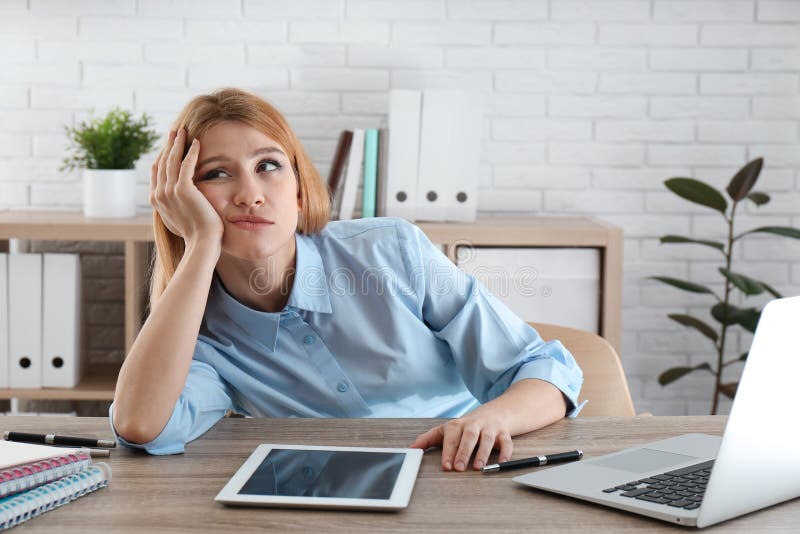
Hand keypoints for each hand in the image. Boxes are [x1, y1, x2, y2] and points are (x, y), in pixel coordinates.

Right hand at [150, 128, 223, 247]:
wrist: (202, 242)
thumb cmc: (195, 234)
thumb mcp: (178, 220)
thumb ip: (173, 207)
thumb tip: (175, 201)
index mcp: (156, 200)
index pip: (157, 171)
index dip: (163, 156)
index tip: (170, 145)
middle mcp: (159, 193)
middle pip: (162, 162)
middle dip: (168, 145)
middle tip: (174, 132)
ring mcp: (169, 191)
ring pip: (172, 160)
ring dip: (177, 143)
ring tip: (183, 131)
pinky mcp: (183, 189)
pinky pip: (186, 164)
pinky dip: (191, 151)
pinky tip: (196, 142)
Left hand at [409, 407, 512, 471]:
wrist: (493, 413)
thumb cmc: (465, 427)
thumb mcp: (445, 430)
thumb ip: (427, 439)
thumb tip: (411, 448)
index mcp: (458, 425)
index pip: (452, 436)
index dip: (448, 451)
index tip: (446, 466)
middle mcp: (474, 425)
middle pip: (469, 436)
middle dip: (464, 452)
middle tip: (459, 468)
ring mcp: (490, 428)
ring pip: (487, 439)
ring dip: (483, 453)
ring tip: (478, 467)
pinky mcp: (503, 433)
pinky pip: (507, 442)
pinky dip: (506, 452)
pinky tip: (502, 462)